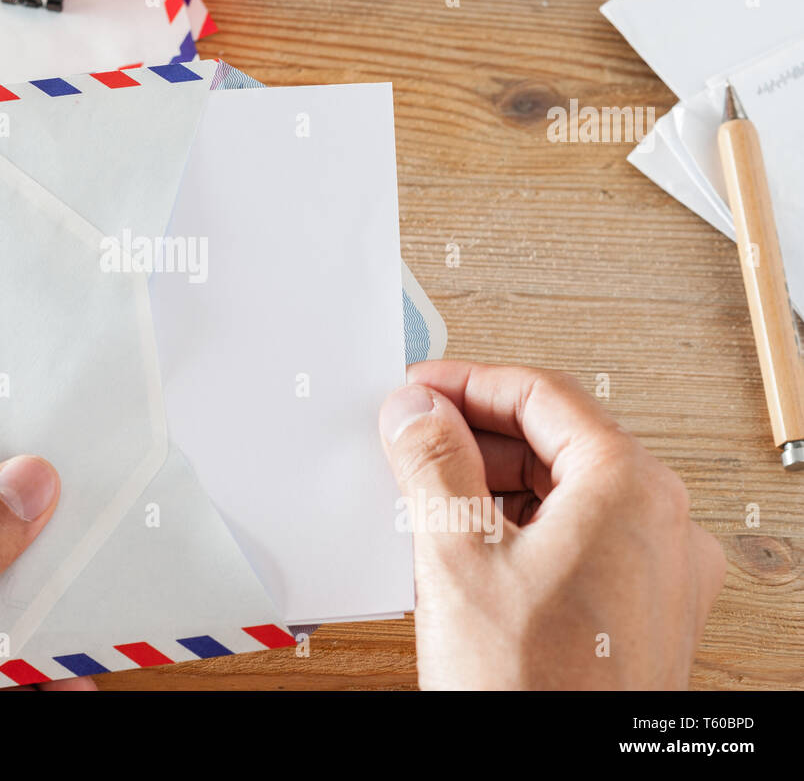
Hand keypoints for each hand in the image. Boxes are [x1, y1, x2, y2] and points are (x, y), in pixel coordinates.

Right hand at [378, 361, 725, 688]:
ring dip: (495, 484)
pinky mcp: (643, 610)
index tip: (418, 390)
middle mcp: (664, 525)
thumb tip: (416, 410)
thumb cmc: (532, 693)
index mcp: (632, 491)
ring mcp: (661, 571)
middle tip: (411, 440)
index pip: (542, 396)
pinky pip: (580, 538)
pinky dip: (522, 528)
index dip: (466, 382)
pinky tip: (468, 548)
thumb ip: (434, 464)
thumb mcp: (458, 558)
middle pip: (559, 441)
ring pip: (568, 491)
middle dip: (476, 436)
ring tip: (428, 498)